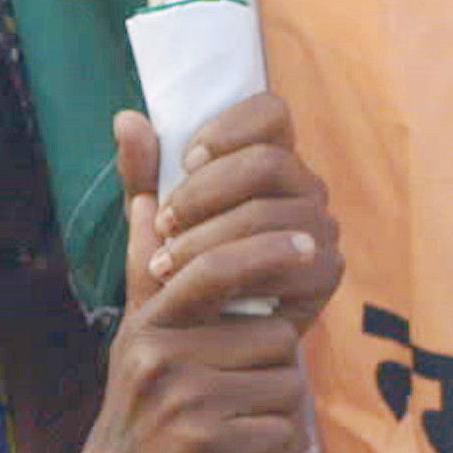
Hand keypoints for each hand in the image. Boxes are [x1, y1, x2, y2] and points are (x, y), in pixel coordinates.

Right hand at [61, 100, 343, 452]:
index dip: (261, 252)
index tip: (305, 248)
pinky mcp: (207, 447)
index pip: (211, 264)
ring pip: (281, 377)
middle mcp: (158, 349)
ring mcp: (181, 400)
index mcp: (149, 312)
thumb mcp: (138, 306)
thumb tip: (133, 117)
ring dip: (273, 399)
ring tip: (232, 413)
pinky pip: (280, 426)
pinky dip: (271, 441)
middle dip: (272, 347)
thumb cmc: (141, 394)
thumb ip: (142, 218)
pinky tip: (236, 449)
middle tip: (268, 352)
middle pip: (268, 328)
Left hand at [146, 91, 344, 334]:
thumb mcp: (150, 221)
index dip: (229, 129)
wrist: (195, 340)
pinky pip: (293, 259)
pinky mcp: (325, 271)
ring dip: (210, 237)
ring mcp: (320, 227)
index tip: (186, 161)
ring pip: (273, 211)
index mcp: (267, 159)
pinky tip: (204, 286)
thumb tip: (126, 120)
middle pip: (268, 162)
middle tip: (162, 225)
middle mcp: (303, 187)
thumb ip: (141, 173)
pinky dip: (240, 272)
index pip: (270, 112)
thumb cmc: (176, 267)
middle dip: (205, 193)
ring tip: (167, 262)